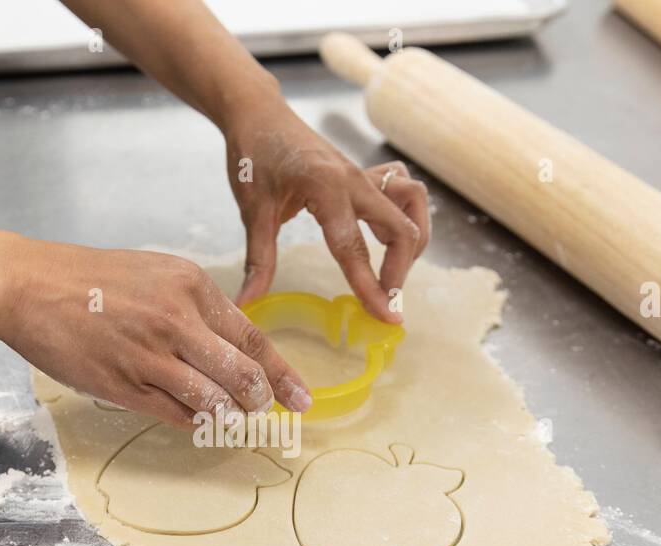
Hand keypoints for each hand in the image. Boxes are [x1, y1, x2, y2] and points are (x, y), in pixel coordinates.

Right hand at [0, 243, 311, 426]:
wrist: (29, 286)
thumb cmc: (90, 280)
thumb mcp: (156, 274)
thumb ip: (196, 308)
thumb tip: (232, 349)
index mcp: (191, 286)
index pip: (253, 339)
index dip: (282, 374)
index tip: (301, 398)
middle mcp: (176, 320)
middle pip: (243, 375)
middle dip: (260, 401)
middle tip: (262, 412)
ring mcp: (150, 355)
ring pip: (214, 401)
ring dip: (226, 416)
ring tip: (225, 416)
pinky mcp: (124, 384)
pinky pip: (176, 415)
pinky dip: (192, 421)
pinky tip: (191, 416)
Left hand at [224, 102, 430, 322]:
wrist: (257, 113)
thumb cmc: (252, 155)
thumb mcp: (252, 210)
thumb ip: (258, 259)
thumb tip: (248, 302)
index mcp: (325, 189)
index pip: (353, 248)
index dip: (371, 287)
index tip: (387, 316)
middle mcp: (353, 180)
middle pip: (401, 228)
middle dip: (400, 270)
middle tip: (387, 299)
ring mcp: (363, 174)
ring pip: (412, 204)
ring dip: (412, 239)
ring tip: (394, 269)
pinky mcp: (365, 172)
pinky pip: (402, 189)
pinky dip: (406, 213)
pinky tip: (389, 233)